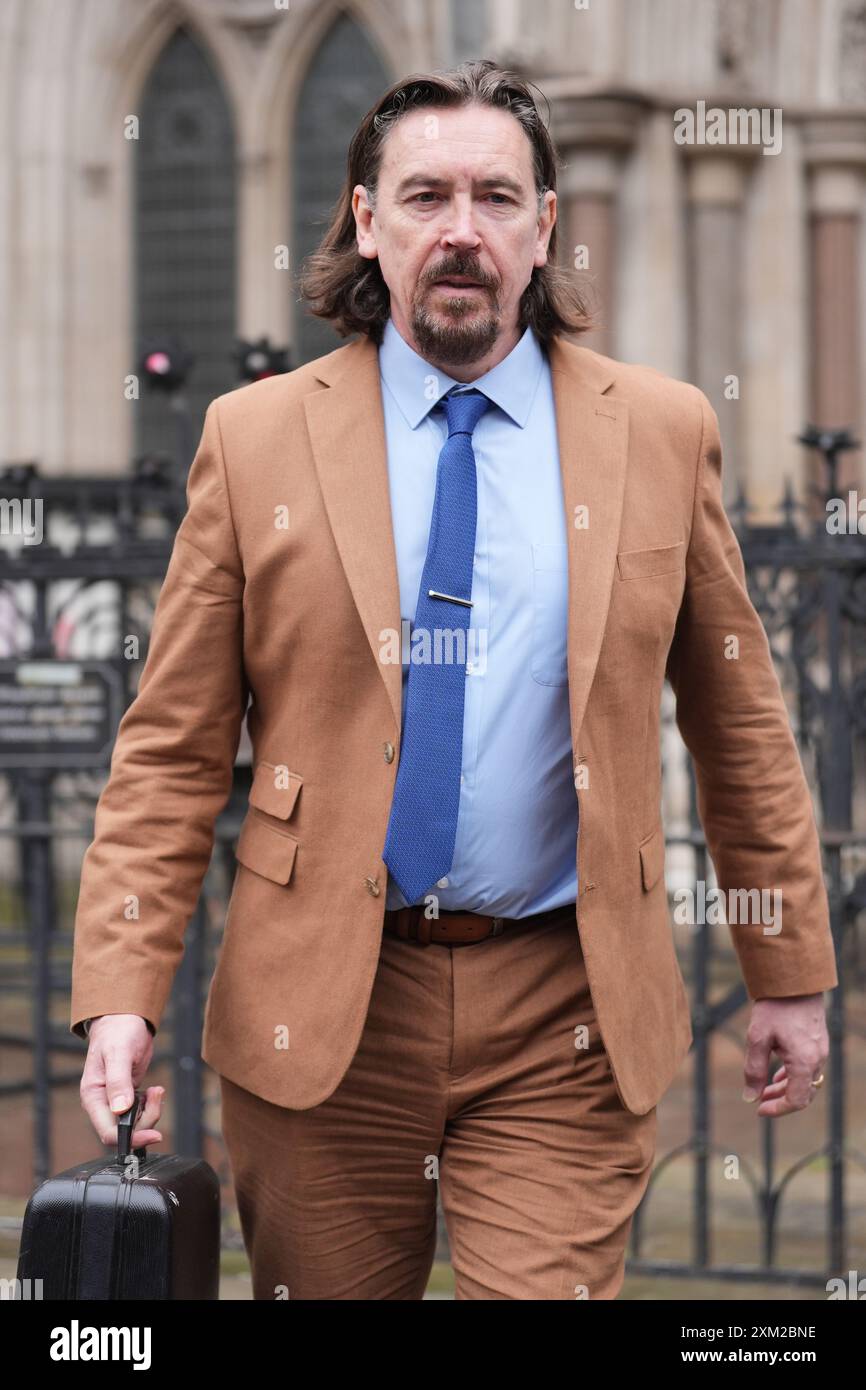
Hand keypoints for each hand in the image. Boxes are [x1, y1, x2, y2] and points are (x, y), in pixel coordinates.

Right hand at [80, 1014, 164, 1148]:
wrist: (123, 1021)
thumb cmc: (117, 1033)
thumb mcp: (118, 1053)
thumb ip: (118, 1082)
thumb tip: (121, 1109)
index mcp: (93, 1096)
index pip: (108, 1132)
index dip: (131, 1138)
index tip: (153, 1134)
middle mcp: (102, 1103)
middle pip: (125, 1132)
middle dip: (146, 1120)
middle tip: (156, 1095)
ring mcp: (115, 1102)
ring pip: (135, 1125)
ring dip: (151, 1112)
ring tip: (156, 1090)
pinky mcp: (127, 1097)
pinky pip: (140, 1113)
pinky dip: (151, 1105)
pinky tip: (153, 1091)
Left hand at [742, 993, 828, 1116]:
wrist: (793, 980)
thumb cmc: (774, 1007)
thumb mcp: (757, 1039)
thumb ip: (754, 1070)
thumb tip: (750, 1097)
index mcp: (804, 1062)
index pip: (797, 1100)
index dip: (778, 1109)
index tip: (759, 1109)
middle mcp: (817, 1059)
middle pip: (804, 1094)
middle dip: (780, 1100)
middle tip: (758, 1100)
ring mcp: (820, 1051)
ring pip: (806, 1081)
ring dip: (786, 1088)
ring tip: (764, 1088)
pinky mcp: (818, 1042)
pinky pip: (809, 1068)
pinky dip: (793, 1076)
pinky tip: (777, 1073)